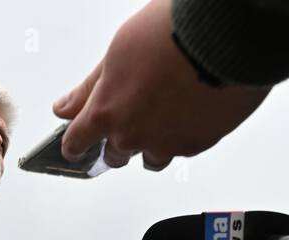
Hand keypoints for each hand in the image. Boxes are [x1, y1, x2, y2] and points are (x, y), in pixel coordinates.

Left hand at [52, 0, 270, 168]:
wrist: (225, 33)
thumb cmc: (171, 31)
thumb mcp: (118, 51)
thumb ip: (90, 88)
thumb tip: (63, 108)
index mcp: (106, 112)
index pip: (77, 142)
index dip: (74, 144)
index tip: (74, 146)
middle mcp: (133, 136)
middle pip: (115, 156)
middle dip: (117, 140)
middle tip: (132, 114)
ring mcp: (166, 144)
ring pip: (151, 158)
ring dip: (152, 143)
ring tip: (166, 113)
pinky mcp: (198, 144)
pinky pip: (183, 149)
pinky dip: (183, 134)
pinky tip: (192, 108)